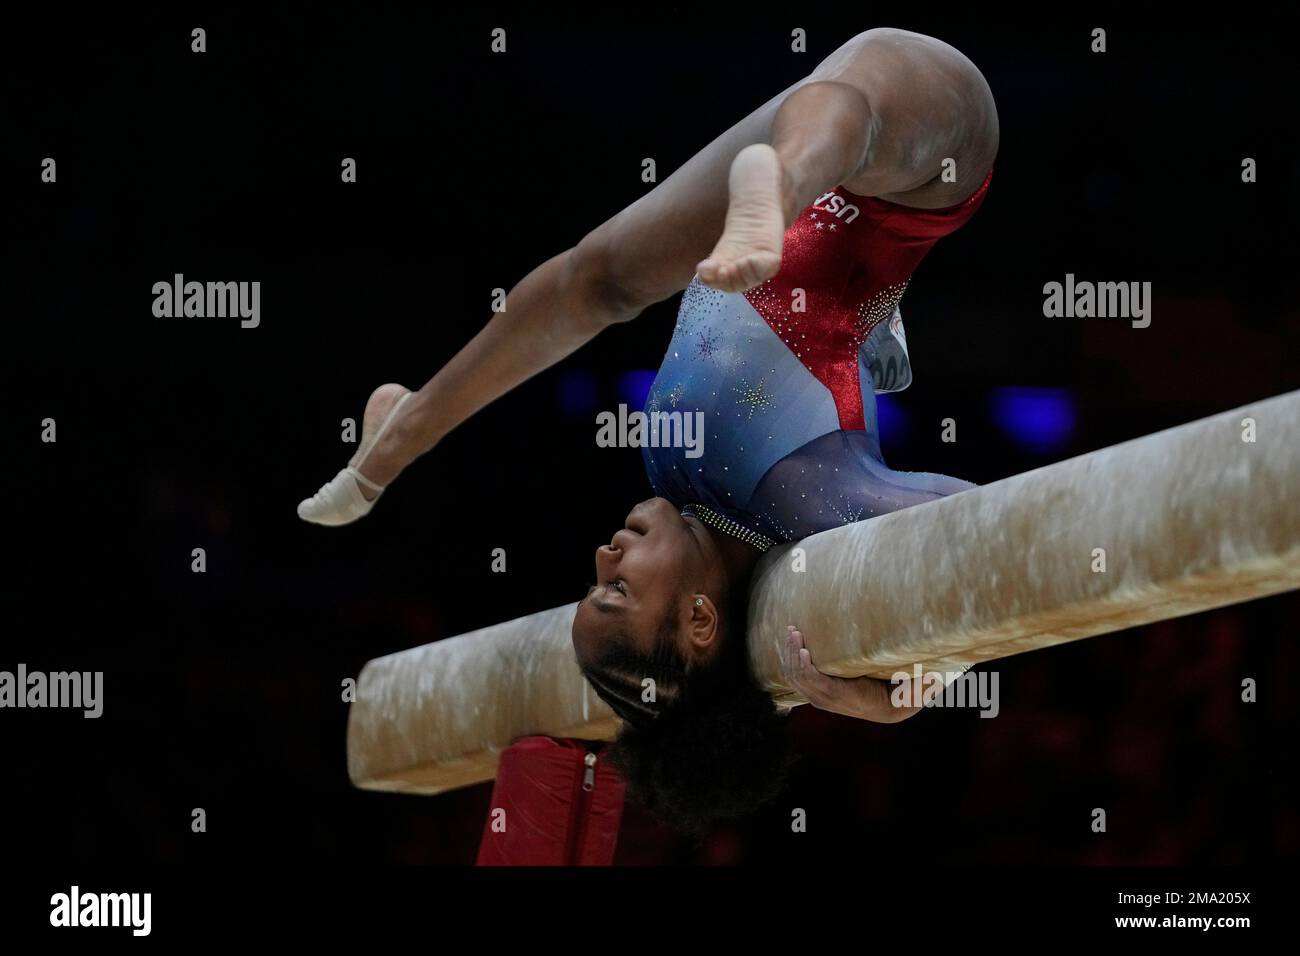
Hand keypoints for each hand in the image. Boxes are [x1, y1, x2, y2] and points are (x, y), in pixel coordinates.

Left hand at [781, 625, 921, 722]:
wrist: (886, 710)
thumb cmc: (894, 696)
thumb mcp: (907, 693)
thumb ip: (917, 686)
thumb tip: (934, 678)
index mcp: (845, 698)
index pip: (817, 684)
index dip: (806, 667)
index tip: (804, 648)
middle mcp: (827, 700)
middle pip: (800, 677)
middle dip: (793, 653)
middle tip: (794, 630)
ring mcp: (819, 697)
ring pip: (795, 677)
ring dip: (789, 654)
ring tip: (791, 632)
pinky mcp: (815, 691)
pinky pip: (796, 677)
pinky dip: (791, 660)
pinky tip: (792, 644)